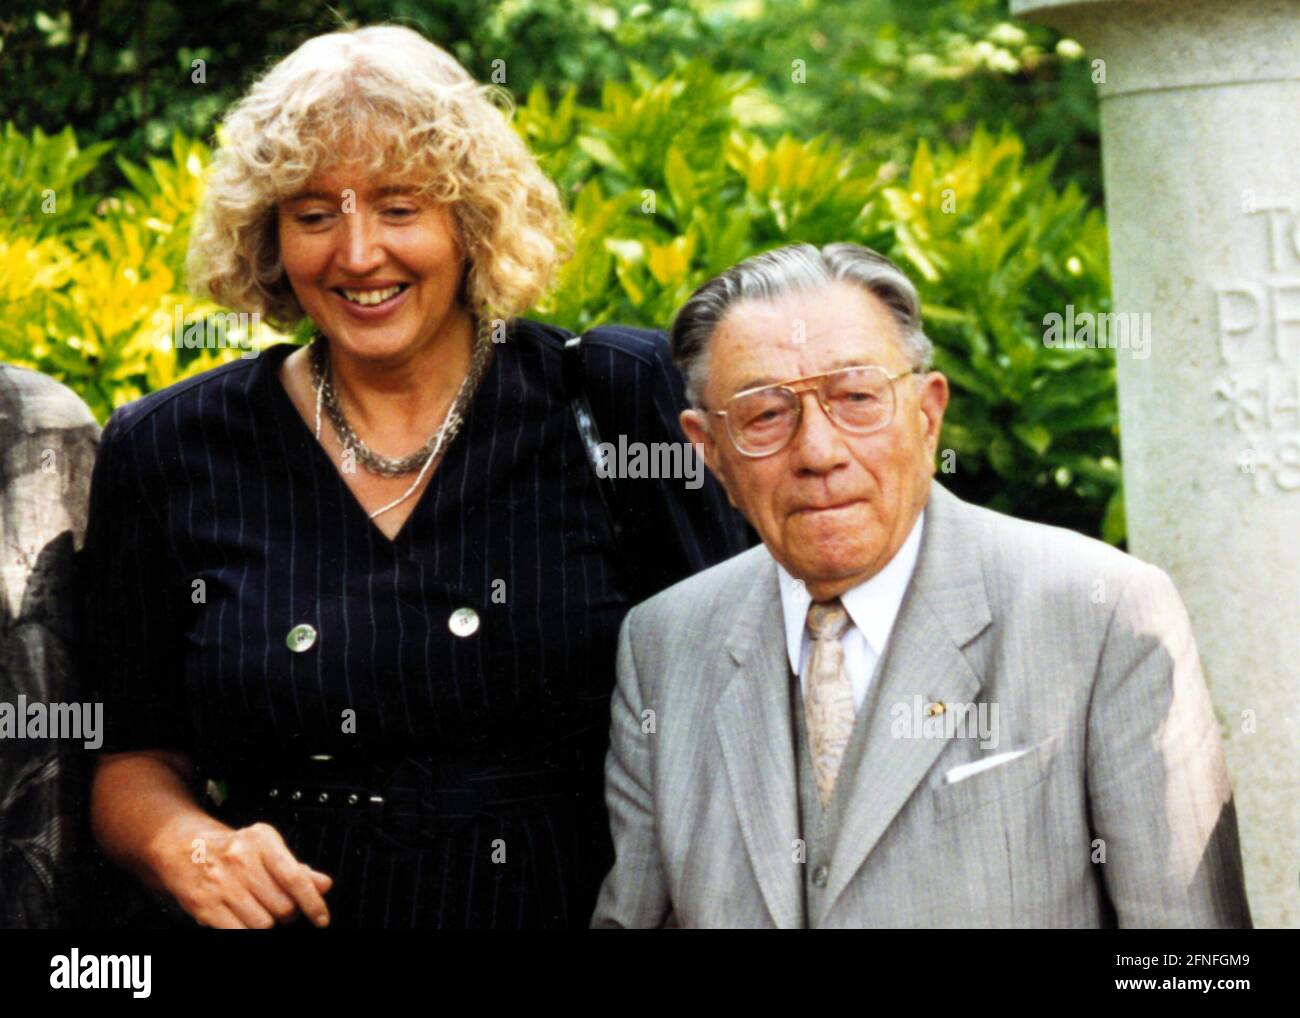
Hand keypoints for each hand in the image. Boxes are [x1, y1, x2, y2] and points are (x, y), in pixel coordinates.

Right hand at [159, 821, 332, 928]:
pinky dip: (247, 930)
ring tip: (258, 908)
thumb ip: (297, 868)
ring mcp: (221, 884)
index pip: (295, 878)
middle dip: (287, 912)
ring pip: (263, 924)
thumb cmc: (233, 850)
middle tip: (278, 905)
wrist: (186, 849)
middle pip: (282, 906)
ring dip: (267, 923)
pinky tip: (244, 919)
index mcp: (262, 841)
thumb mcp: (267, 848)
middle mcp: (241, 860)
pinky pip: (239, 933)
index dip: (313, 902)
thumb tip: (324, 885)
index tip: (321, 918)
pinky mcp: (205, 906)